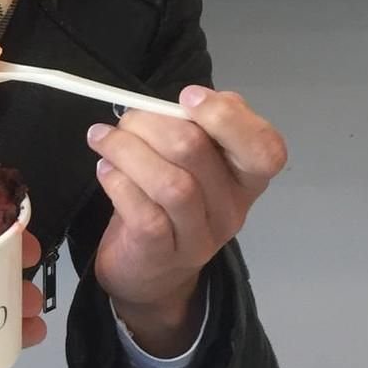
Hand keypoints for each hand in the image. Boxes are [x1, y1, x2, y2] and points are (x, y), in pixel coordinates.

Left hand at [89, 86, 286, 354]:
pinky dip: (118, 182)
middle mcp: (231, 208)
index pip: (265, 149)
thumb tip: (191, 96)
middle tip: (125, 120)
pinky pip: (144, 211)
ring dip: (127, 150)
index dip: (228, 117)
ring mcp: (199, 236)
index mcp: (246, 178)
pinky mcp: (162, 252)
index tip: (187, 97)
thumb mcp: (193, 162)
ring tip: (103, 139)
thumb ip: (200, 127)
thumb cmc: (169, 202)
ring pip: (171, 183)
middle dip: (151, 123)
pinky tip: (105, 169)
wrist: (149, 270)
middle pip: (198, 151)